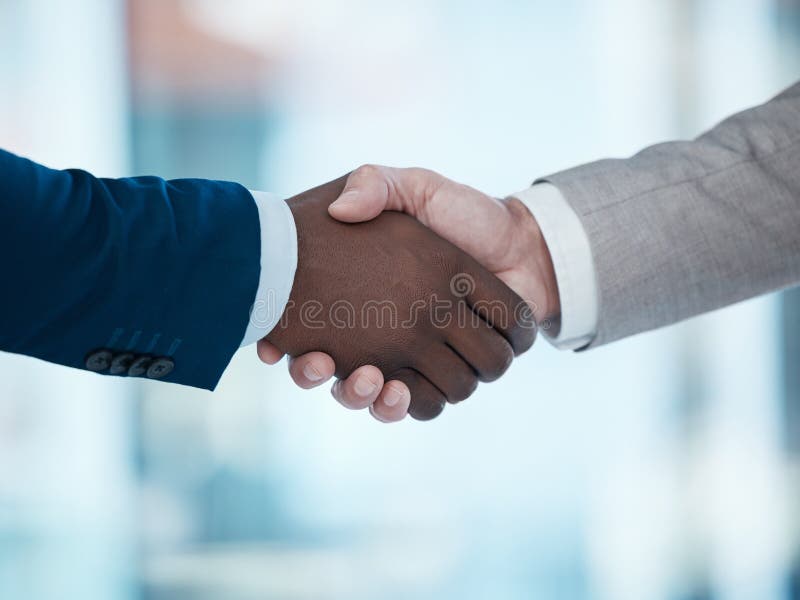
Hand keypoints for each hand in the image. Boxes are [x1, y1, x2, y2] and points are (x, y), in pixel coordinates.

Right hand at [262, 174, 535, 420]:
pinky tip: (397, 390)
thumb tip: (340, 210)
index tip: (273, 346)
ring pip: (377, 400)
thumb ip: (376, 185)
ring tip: (364, 379)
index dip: (288, 345)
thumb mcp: (413, 187)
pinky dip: (404, 407)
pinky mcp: (449, 374)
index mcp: (370, 298)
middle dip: (325, 377)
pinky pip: (420, 407)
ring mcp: (417, 358)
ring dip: (363, 398)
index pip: (312, 328)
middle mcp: (386, 334)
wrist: (521, 244)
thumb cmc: (464, 213)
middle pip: (341, 376)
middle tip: (321, 365)